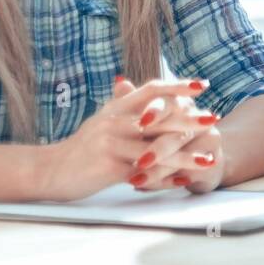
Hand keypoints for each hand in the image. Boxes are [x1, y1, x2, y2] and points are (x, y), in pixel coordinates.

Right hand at [36, 77, 205, 201]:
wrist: (49, 171)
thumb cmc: (79, 147)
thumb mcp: (98, 120)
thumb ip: (117, 103)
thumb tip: (126, 82)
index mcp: (115, 108)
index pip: (151, 89)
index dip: (177, 86)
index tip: (203, 85)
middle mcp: (114, 121)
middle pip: (160, 117)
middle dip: (190, 119)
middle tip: (214, 118)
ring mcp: (111, 144)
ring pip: (156, 149)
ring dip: (185, 156)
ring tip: (208, 159)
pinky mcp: (108, 168)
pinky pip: (144, 173)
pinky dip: (165, 179)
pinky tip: (183, 182)